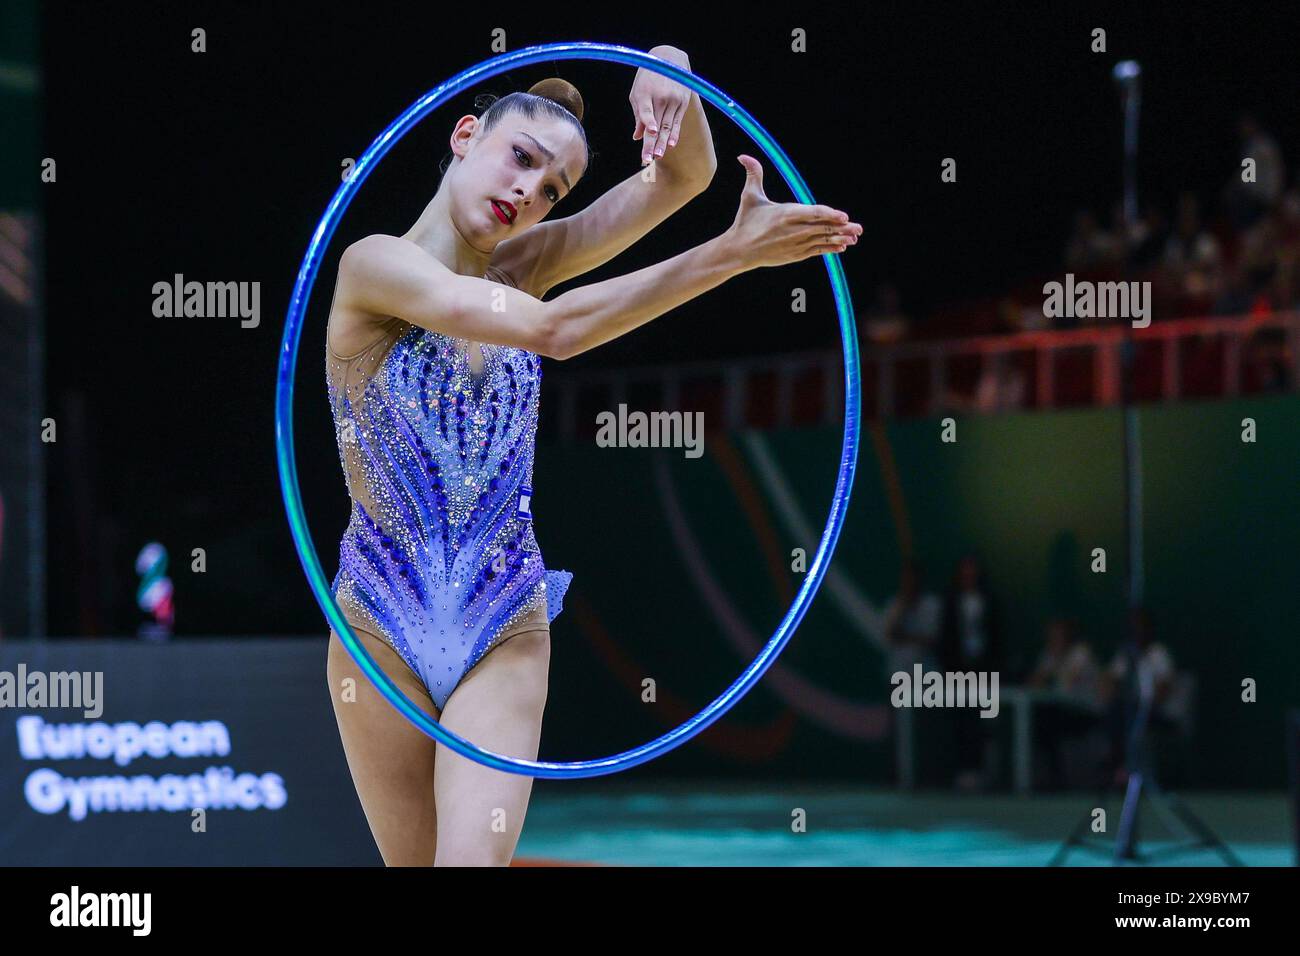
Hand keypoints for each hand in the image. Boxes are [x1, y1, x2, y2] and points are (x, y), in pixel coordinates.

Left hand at [630, 46, 692, 164]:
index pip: (647, 110)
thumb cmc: (648, 77)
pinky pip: (677, 122)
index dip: (649, 121)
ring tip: (658, 156)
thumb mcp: (638, 92)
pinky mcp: (682, 102)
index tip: (651, 132)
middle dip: (652, 143)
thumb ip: (639, 115)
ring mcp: (673, 100)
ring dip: (663, 143)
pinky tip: (672, 144)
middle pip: (657, 124)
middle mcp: (661, 97)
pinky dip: (674, 133)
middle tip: (647, 159)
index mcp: (645, 93)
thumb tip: (636, 136)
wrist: (670, 59)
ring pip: (667, 126)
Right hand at [724, 155, 861, 268]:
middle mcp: (793, 230)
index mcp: (785, 214)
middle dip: (842, 228)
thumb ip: (753, 175)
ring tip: (854, 238)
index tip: (843, 216)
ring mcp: (795, 244)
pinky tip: (841, 247)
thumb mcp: (749, 197)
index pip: (812, 213)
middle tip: (859, 227)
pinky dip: (829, 249)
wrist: (739, 250)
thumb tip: (743, 156)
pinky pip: (816, 251)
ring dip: (839, 239)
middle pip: (822, 228)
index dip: (829, 215)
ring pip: (822, 240)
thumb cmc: (745, 222)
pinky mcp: (795, 255)